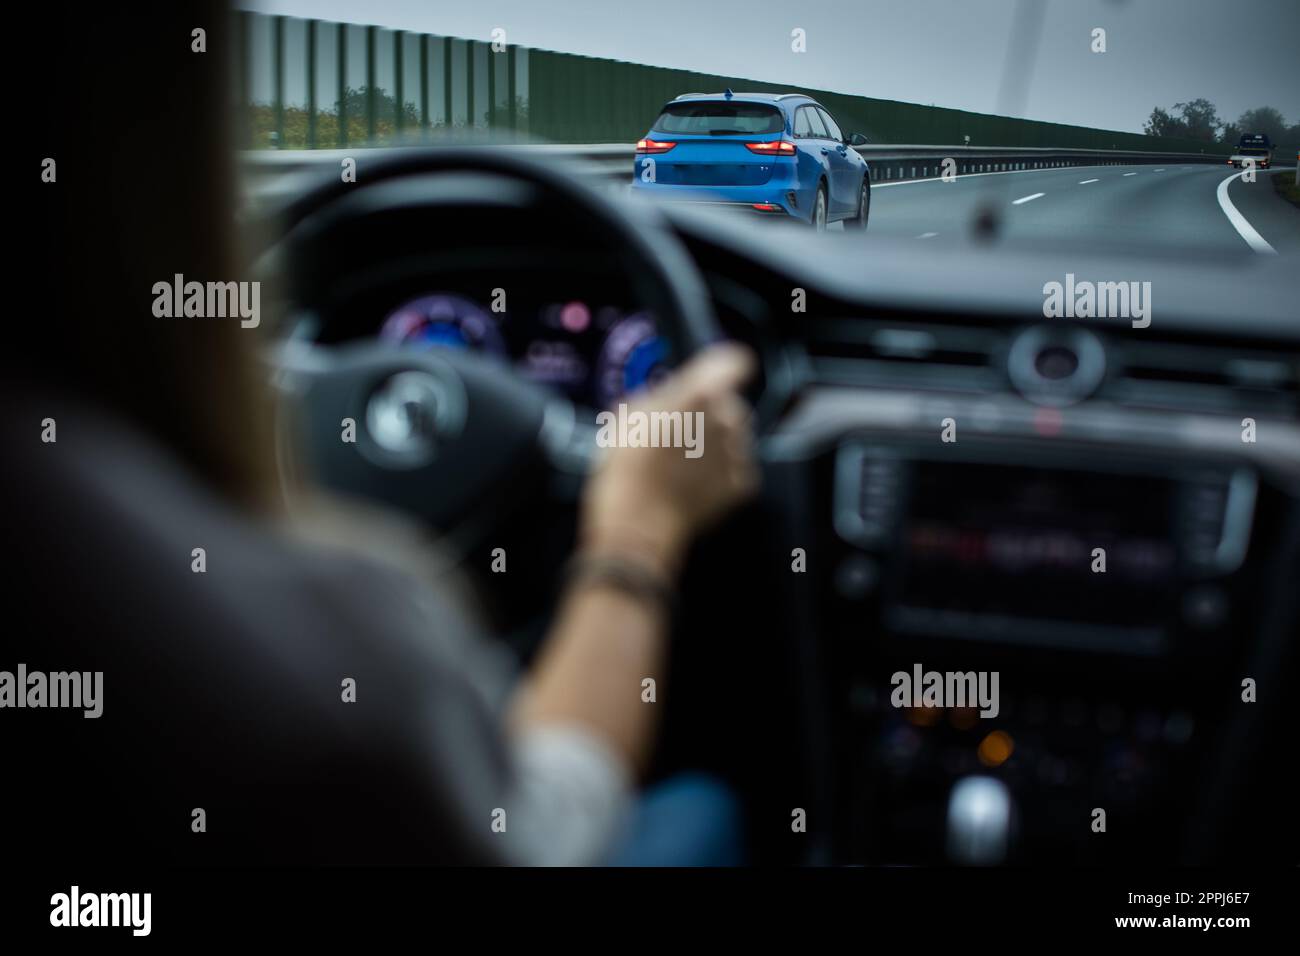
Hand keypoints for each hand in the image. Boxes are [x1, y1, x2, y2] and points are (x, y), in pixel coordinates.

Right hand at [578, 343, 758, 577]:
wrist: (638, 525)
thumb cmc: (626, 470)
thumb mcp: (627, 417)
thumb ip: (659, 398)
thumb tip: (668, 398)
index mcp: (698, 394)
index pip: (734, 362)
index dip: (724, 368)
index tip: (713, 377)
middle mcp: (725, 419)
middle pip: (730, 405)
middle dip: (711, 415)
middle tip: (679, 436)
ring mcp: (738, 453)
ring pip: (736, 438)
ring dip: (717, 446)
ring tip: (683, 466)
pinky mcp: (743, 483)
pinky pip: (738, 469)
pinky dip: (722, 476)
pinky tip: (694, 485)